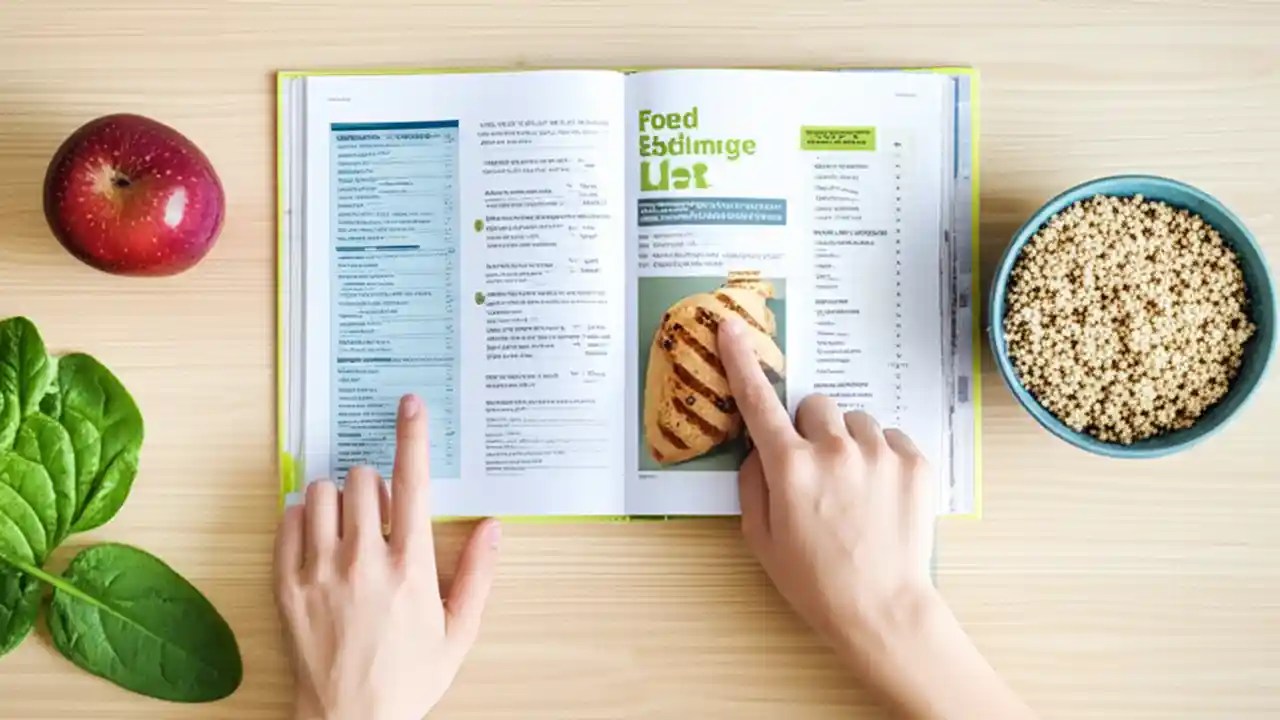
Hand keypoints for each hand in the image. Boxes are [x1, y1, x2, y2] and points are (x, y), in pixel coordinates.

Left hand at [274, 394, 500, 719]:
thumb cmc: (408, 680)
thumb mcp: (459, 632)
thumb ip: (479, 575)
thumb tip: (493, 528)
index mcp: (410, 568)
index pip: (412, 484)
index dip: (412, 436)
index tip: (409, 405)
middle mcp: (363, 561)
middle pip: (362, 479)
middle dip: (374, 484)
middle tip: (380, 510)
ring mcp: (319, 572)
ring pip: (321, 493)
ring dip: (338, 496)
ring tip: (348, 521)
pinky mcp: (287, 586)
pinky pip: (288, 523)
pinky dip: (303, 517)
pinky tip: (319, 536)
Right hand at [718, 317, 1034, 719]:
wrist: (883, 609)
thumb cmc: (815, 581)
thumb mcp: (761, 538)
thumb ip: (753, 482)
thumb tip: (757, 448)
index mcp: (790, 466)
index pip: (759, 401)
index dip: (741, 360)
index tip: (731, 328)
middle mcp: (834, 449)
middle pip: (815, 405)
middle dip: (811, 429)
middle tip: (816, 470)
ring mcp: (879, 452)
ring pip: (855, 420)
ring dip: (849, 443)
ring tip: (855, 490)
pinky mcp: (915, 461)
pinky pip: (890, 437)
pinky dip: (882, 458)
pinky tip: (880, 496)